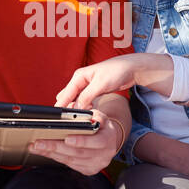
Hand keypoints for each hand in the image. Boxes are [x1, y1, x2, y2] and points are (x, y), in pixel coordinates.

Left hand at [27, 108, 121, 175]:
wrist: (109, 140)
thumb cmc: (100, 125)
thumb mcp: (99, 115)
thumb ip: (87, 115)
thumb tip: (71, 110)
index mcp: (108, 138)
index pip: (96, 142)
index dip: (81, 141)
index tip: (67, 138)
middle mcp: (104, 154)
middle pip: (78, 152)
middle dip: (56, 147)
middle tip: (39, 143)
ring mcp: (96, 164)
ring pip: (71, 160)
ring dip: (51, 153)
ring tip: (36, 147)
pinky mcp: (88, 170)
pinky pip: (69, 165)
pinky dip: (55, 157)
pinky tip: (44, 152)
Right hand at [55, 54, 171, 109]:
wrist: (130, 68)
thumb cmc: (116, 71)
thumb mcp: (101, 84)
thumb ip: (87, 96)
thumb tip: (77, 107)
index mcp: (79, 76)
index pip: (65, 94)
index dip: (61, 106)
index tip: (57, 118)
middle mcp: (80, 81)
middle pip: (67, 98)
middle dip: (67, 108)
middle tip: (70, 120)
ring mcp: (86, 86)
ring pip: (75, 100)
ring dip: (77, 108)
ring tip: (79, 118)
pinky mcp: (93, 91)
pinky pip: (84, 101)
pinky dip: (84, 107)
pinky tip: (89, 111)